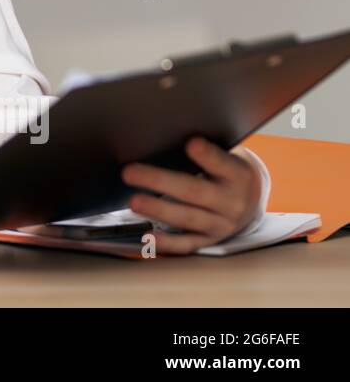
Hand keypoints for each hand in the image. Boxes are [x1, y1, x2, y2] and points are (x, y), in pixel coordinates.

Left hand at [121, 136, 261, 254]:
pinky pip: (187, 244)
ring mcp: (221, 224)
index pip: (221, 163)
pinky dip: (167, 243)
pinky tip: (148, 237)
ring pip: (187, 218)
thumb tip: (165, 137)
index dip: (207, 155)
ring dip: (158, 210)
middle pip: (194, 191)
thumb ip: (206, 151)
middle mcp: (232, 202)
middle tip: (130, 172)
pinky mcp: (210, 240)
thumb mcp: (227, 155)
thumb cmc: (226, 169)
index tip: (191, 143)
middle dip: (159, 181)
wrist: (251, 199)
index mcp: (238, 175)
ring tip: (134, 201)